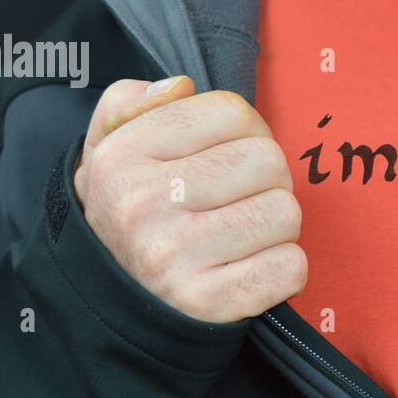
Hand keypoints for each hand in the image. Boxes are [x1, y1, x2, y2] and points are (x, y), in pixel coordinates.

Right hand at [73, 76, 305, 322]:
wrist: (108, 310)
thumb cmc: (127, 218)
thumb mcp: (106, 152)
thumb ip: (129, 103)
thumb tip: (181, 86)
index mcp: (121, 157)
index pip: (231, 112)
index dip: (247, 132)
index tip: (229, 157)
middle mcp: (142, 204)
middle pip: (268, 160)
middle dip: (267, 181)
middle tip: (240, 202)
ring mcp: (173, 257)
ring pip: (286, 212)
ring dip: (276, 227)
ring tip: (242, 238)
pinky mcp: (207, 304)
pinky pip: (291, 267)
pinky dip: (282, 270)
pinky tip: (249, 271)